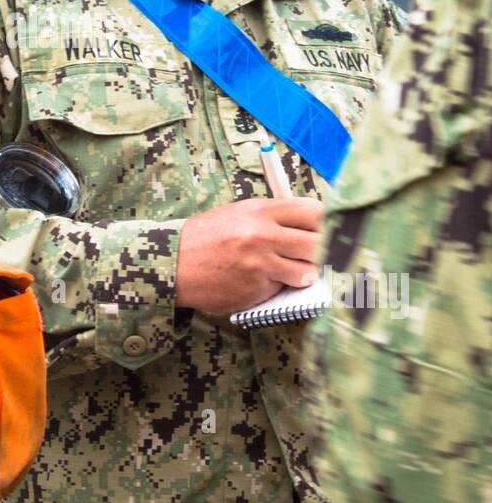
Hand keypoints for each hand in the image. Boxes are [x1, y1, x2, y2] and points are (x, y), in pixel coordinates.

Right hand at [175, 197, 323, 316]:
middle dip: (322, 251)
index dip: (326, 222)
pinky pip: (281, 289)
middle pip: (317, 244)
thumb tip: (311, 224)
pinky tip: (260, 280)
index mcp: (260, 211)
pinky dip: (277, 286)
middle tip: (319, 254)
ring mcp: (260, 266)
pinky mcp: (256, 291)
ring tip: (291, 269)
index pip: (313, 213)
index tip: (329, 228)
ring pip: (306, 272)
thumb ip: (272, 217)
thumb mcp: (237, 213)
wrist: (173, 264)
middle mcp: (263, 236)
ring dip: (304, 273)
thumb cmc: (206, 236)